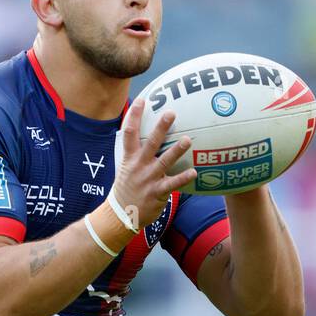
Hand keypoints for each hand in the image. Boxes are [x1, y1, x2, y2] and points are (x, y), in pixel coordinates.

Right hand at [111, 98, 196, 229]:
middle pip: (150, 143)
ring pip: (164, 162)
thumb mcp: (126, 168)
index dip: (135, 115)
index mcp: (129, 158)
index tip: (143, 100)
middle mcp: (138, 166)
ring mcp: (148, 179)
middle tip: (171, 113)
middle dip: (161, 128)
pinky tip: (194, 172)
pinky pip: (173, 184)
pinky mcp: (157, 192)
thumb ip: (136, 153)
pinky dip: (183, 178)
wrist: (121, 215)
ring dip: (176, 150)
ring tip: (188, 140)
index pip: (129, 132)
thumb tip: (146, 137)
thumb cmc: (127, 189)